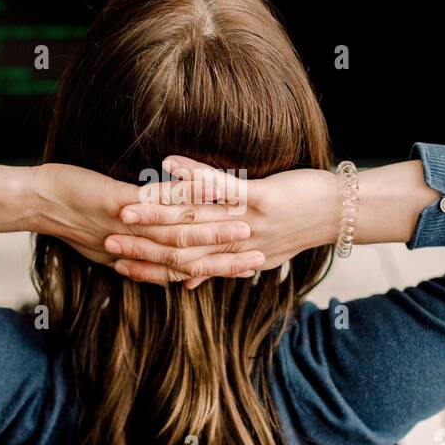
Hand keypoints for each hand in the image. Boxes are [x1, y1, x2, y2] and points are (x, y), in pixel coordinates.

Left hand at [30, 162, 263, 279]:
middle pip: (191, 257)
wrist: (37, 203)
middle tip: (263, 252)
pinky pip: (154, 202)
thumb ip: (139, 248)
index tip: (254, 268)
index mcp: (139, 259)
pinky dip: (182, 196)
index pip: (188, 270)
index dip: (222, 270)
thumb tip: (163, 259)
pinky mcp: (117, 205)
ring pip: (178, 233)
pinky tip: (206, 192)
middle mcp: (138, 248)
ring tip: (246, 223)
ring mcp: (129, 228)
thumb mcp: (111, 239)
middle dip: (229, 255)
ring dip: (214, 228)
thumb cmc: (73, 215)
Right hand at [106, 156, 339, 287]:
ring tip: (126, 203)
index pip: (181, 266)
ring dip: (158, 210)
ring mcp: (247, 223)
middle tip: (106, 239)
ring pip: (194, 219)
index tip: (115, 265)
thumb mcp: (257, 255)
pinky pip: (223, 188)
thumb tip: (186, 281)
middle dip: (141, 243)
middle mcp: (235, 246)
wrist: (338, 213)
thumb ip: (219, 265)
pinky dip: (196, 176)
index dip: (147, 267)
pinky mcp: (262, 200)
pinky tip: (171, 163)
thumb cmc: (297, 227)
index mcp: (231, 260)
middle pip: (180, 246)